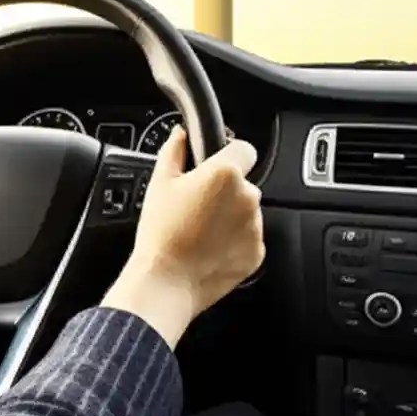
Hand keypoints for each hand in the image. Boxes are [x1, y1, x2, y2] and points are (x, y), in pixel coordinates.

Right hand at [101, 125, 261, 347]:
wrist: (166, 281)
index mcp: (225, 173)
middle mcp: (247, 197)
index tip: (217, 166)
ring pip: (247, 212)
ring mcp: (255, 227)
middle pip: (244, 183)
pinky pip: (249, 238)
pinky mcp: (256, 253)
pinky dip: (234, 241)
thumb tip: (180, 134)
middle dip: (226, 191)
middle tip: (198, 206)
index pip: (244, 149)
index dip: (230, 155)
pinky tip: (209, 247)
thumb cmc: (160, 232)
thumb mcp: (160, 183)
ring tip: (201, 230)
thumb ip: (174, 150)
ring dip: (231, 216)